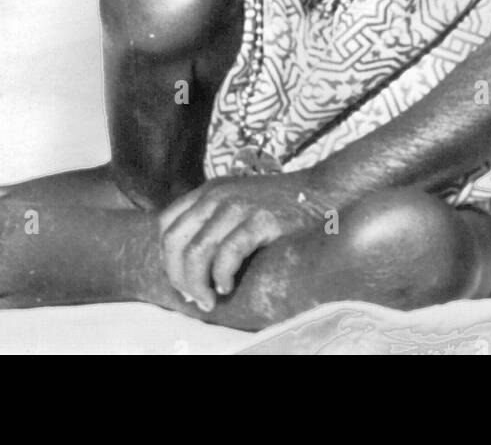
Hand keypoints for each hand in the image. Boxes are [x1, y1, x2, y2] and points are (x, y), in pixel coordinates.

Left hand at [159, 175, 331, 312]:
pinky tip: (228, 287)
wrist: (323, 192)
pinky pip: (227, 254)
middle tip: (194, 298)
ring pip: (196, 251)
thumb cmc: (281, 207)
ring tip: (209, 299)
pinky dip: (221, 276)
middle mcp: (218, 195)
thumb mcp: (239, 203)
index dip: (168, 260)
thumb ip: (214, 221)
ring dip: (197, 283)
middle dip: (178, 277)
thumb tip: (190, 265)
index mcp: (209, 191)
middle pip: (175, 241)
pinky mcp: (260, 220)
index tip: (182, 282)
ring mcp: (238, 205)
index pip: (167, 225)